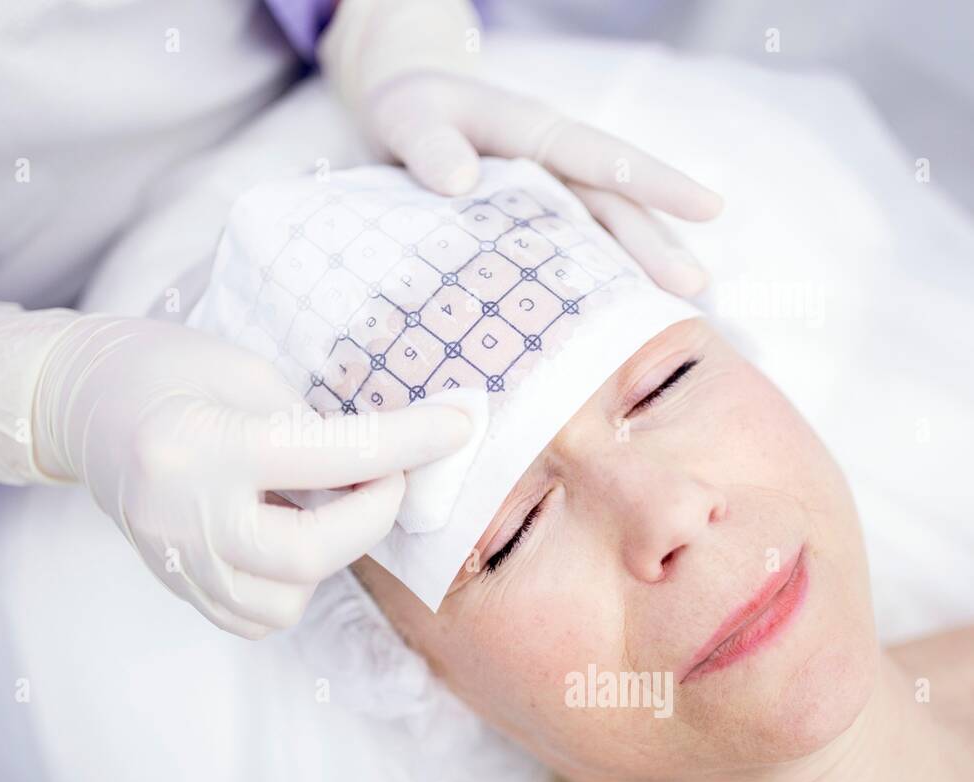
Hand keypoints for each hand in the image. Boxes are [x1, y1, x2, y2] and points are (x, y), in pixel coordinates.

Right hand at [32, 317, 472, 637]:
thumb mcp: (243, 370)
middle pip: (310, 553)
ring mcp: (174, 560)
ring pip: (286, 599)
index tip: (461, 423)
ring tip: (322, 500)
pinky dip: (291, 583)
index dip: (410, 439)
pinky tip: (288, 532)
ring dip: (330, 553)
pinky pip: (256, 615)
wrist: (78, 404)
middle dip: (373, 513)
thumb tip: (381, 462)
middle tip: (387, 472)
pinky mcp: (176, 583)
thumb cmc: (163, 368)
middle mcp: (184, 516)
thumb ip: (309, 424)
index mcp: (201, 446)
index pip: (331, 454)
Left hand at [364, 72, 722, 297]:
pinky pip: (567, 273)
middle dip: (656, 248)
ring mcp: (550, 210)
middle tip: (693, 290)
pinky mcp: (531, 243)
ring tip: (676, 325)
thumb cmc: (408, 112)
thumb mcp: (408, 116)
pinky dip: (590, 304)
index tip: (709, 207)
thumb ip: (429, 144)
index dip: (655, 182)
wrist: (398, 127)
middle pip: (616, 212)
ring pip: (604, 246)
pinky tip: (612, 343)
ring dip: (636, 283)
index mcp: (539, 133)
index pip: (605, 159)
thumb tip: (460, 183)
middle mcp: (557, 173)